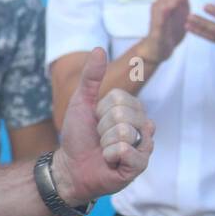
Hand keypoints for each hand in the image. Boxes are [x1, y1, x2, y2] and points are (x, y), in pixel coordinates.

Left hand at [52, 48, 153, 205]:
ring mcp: (143, 147)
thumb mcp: (81, 102)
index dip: (100, 111)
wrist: (71, 167)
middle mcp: (142, 126)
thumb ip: (91, 77)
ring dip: (105, 143)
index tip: (96, 122)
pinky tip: (109, 162)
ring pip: (126, 133)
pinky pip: (126, 152)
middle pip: (124, 115)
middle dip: (103, 128)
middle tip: (99, 138)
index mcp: (132, 110)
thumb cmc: (78, 136)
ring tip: (104, 150)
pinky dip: (110, 156)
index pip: (120, 99)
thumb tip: (99, 49)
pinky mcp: (139, 166)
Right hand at [141, 0, 198, 61]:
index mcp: (168, 1)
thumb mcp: (181, 11)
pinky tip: (170, 8)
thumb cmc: (170, 28)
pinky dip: (163, 13)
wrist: (159, 49)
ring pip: (164, 4)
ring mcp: (157, 17)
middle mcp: (160, 6)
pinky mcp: (155, 29)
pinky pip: (159, 20)